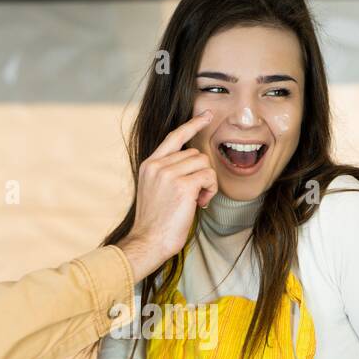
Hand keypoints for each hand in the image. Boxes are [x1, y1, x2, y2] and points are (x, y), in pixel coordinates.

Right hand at [117, 111, 217, 280]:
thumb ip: (167, 174)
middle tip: (196, 196)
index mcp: (149, 165)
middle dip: (201, 173)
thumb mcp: (154, 191)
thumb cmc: (155, 223)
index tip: (205, 116)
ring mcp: (169, 174)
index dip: (192, 125)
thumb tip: (193, 164)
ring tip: (197, 201)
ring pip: (204, 164)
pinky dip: (210, 190)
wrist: (148, 242)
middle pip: (195, 154)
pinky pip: (209, 176)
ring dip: (207, 183)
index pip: (173, 137)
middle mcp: (157, 166)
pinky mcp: (183, 185)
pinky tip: (200, 203)